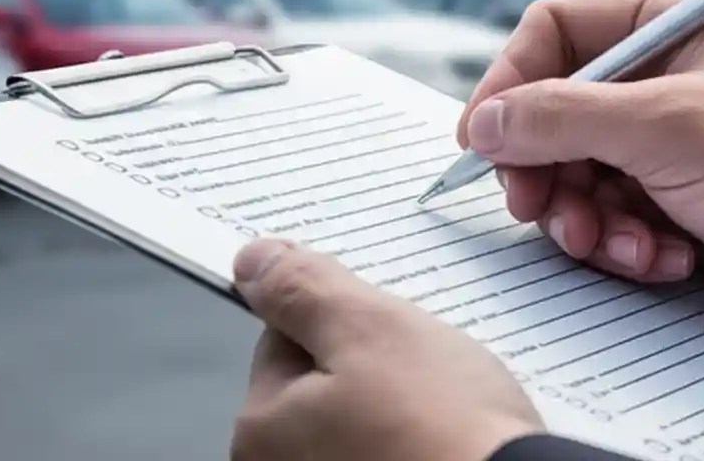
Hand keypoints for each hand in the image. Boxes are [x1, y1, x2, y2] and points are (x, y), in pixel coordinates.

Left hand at [229, 238, 544, 460]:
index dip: (342, 322)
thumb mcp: (366, 330)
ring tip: (449, 405)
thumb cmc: (438, 420)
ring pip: (359, 416)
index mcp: (259, 434)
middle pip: (320, 384)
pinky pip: (390, 447)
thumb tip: (251, 261)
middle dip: (371, 366)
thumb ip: (301, 290)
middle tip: (426, 372)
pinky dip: (417, 437)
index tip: (390, 334)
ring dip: (399, 402)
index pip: (284, 339)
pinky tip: (453, 435)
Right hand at [457, 0, 703, 348]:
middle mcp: (660, 71)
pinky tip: (662, 259)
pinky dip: (621, 243)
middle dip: (546, 170)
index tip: (481, 142)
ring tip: (619, 245)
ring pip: (573, 171)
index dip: (508, 84)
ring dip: (585, 218)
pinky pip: (606, 213)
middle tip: (537, 210)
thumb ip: (564, 119)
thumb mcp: (670, 129)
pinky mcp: (667, 194)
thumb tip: (484, 125)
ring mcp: (662, 136)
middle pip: (552, 111)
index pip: (552, 32)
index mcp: (667, 20)